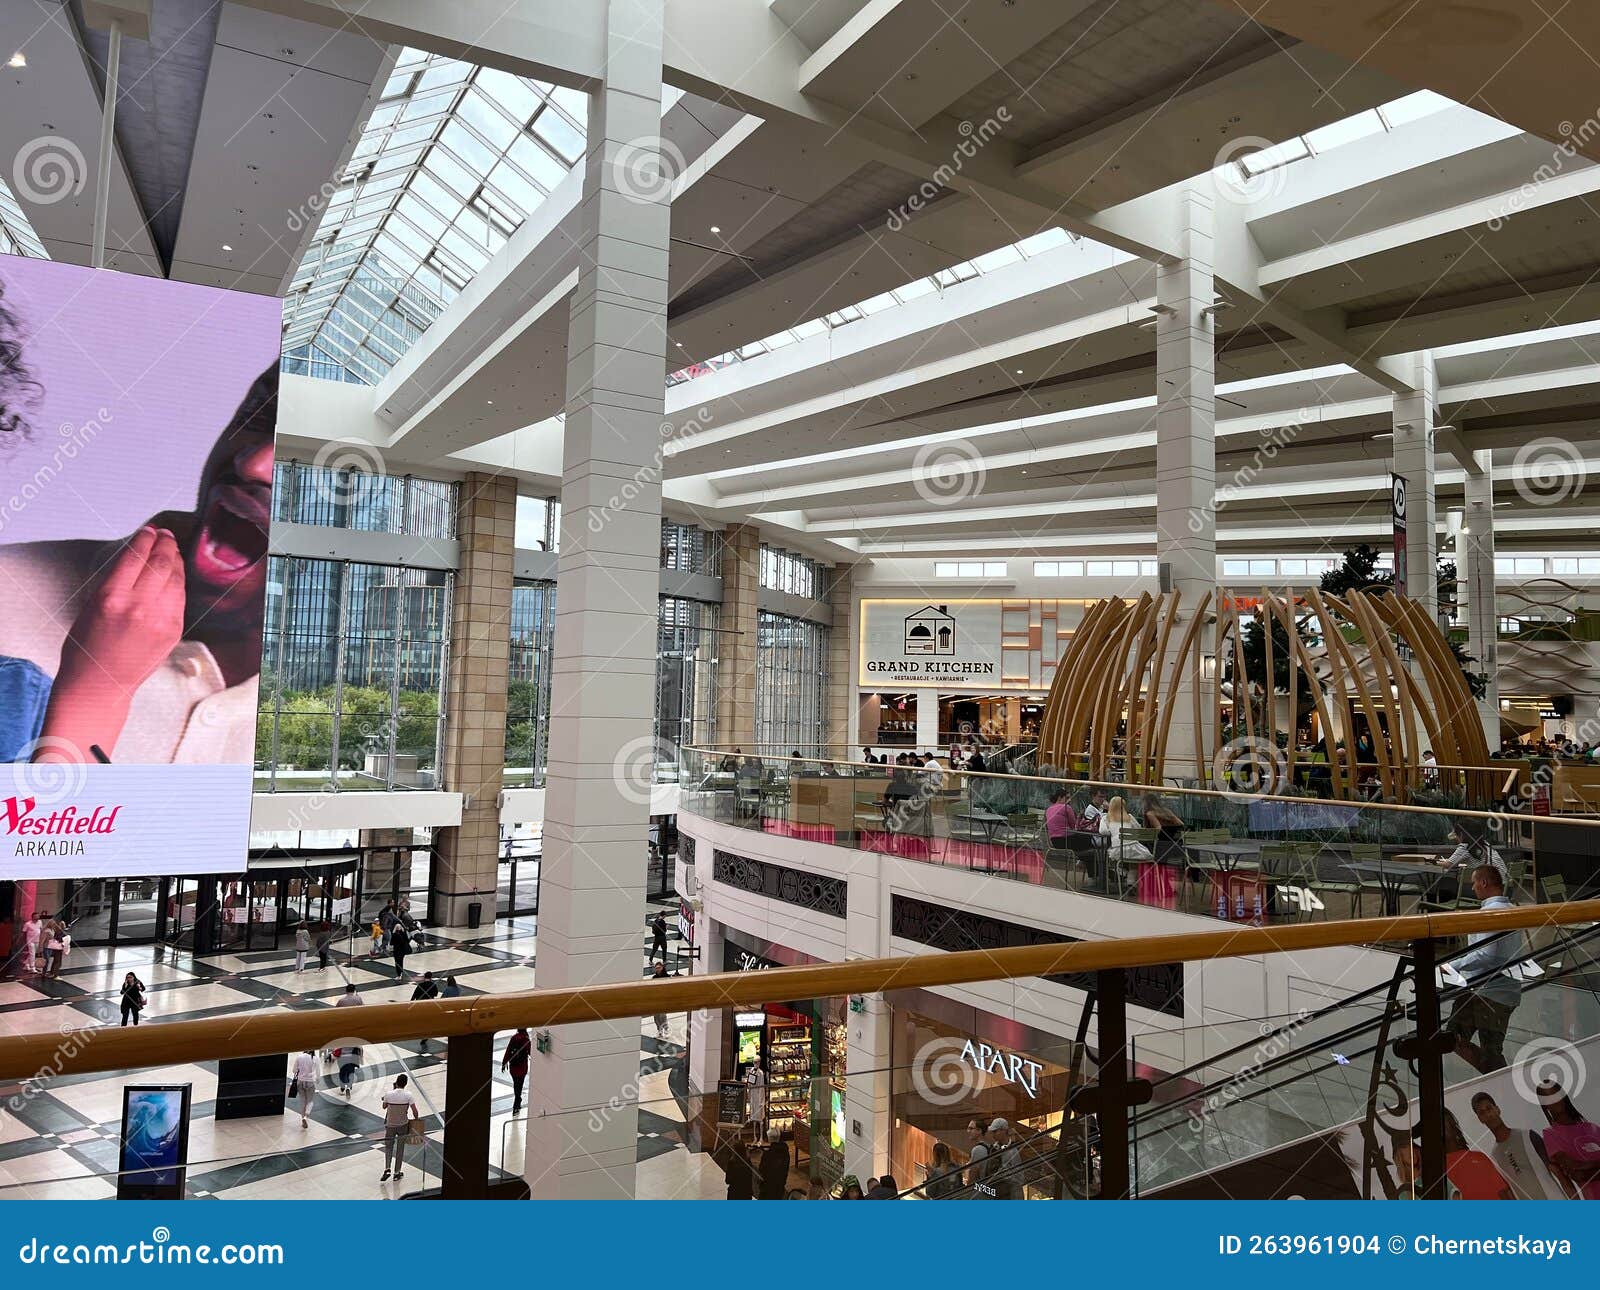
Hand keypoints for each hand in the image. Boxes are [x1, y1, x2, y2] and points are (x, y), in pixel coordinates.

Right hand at [36, 528, 185, 760]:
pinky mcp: (173, 631)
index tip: (149, 530)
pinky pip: (180, 599)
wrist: (100, 683)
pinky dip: (178, 583)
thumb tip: (137, 558)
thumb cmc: (88, 646)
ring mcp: (160, 619)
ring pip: (176, 579)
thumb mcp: (91, 605)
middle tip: (166, 535)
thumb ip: (117, 581)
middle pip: (161, 563)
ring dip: (175, 561)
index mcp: (111, 597)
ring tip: (172, 551)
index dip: (145, 539)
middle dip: (165, 544)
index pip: (136, 556)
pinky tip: (174, 576)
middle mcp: (139, 606)